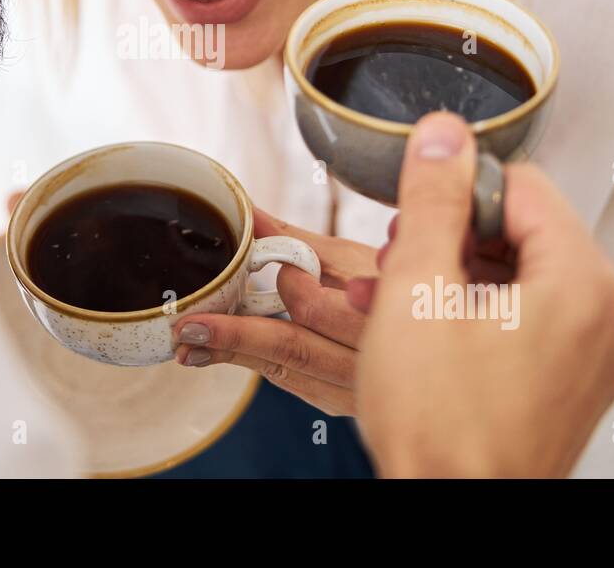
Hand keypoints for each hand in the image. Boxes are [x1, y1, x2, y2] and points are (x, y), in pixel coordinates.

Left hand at [171, 208, 378, 415]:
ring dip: (234, 354)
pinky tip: (214, 352)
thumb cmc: (393, 286)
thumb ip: (295, 241)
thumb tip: (248, 213)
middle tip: (190, 324)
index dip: (289, 289)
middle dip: (239, 336)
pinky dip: (254, 364)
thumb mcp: (349, 256)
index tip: (253, 275)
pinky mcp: (339, 400)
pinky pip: (293, 383)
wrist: (426, 342)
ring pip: (289, 370)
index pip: (323, 307)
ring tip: (187, 344)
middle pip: (298, 348)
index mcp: (380, 310)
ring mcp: (355, 387)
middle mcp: (370, 357)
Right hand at [353, 112, 613, 477]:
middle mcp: (604, 319)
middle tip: (396, 261)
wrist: (452, 517)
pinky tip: (417, 332)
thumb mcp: (419, 290)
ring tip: (391, 300)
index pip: (522, 185)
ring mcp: (590, 360)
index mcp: (583, 283)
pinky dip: (472, 318)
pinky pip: (524, 325)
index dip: (456, 191)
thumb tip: (444, 135)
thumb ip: (434, 200)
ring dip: (452, 278)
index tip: (412, 216)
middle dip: (449, 238)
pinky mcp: (568, 390)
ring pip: (518, 280)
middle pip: (522, 232)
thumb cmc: (440, 426)